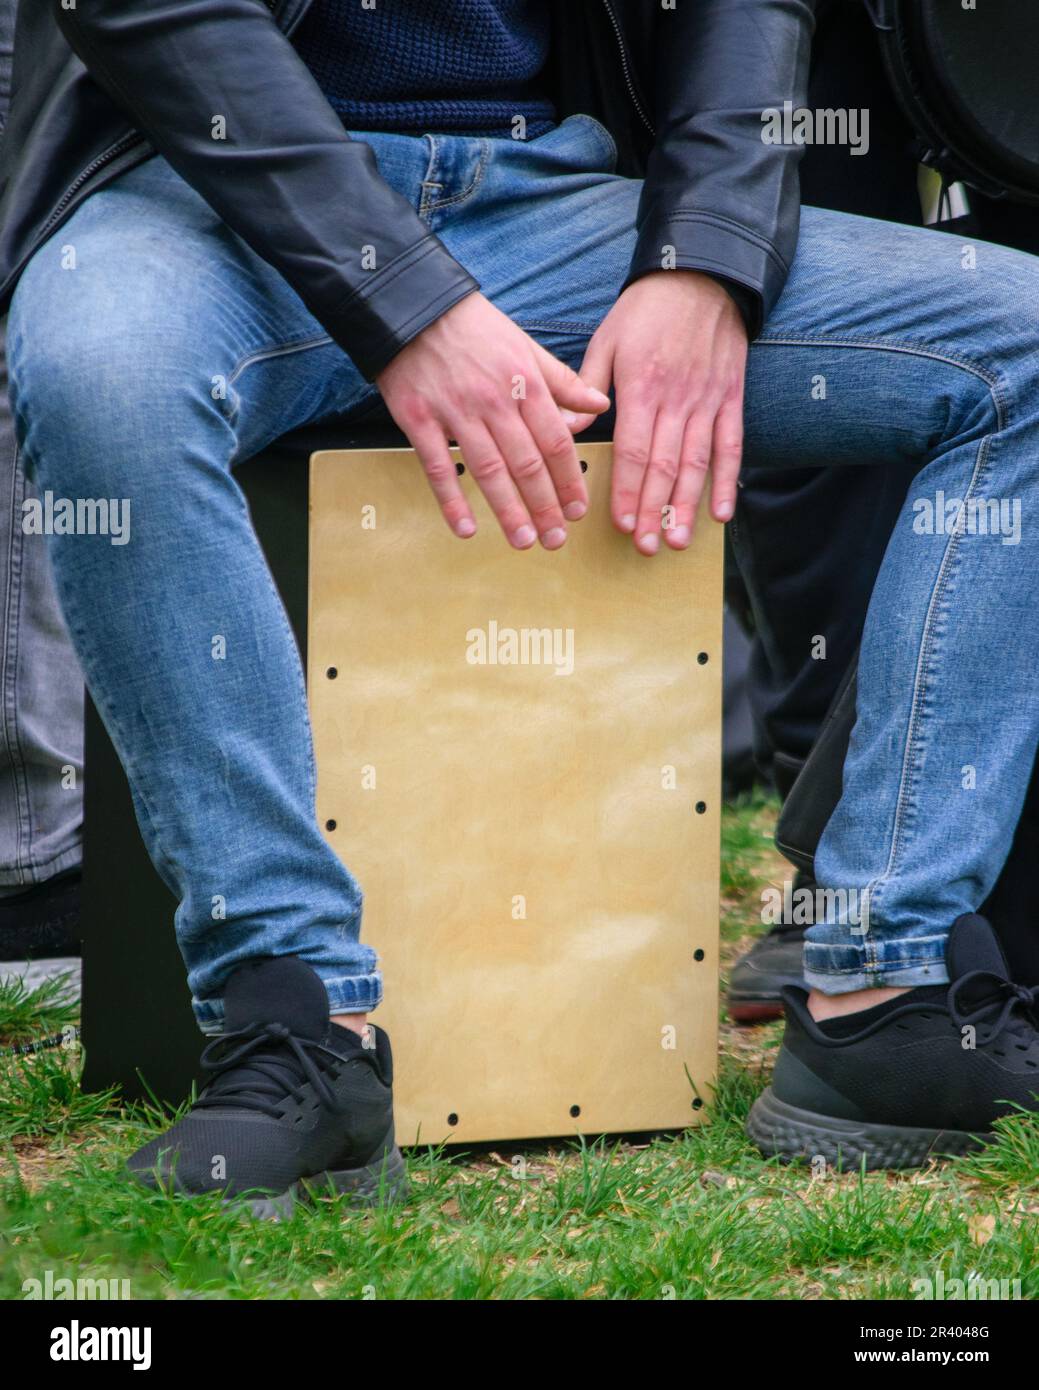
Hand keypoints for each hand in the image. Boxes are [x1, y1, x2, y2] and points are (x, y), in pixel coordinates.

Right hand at [376, 292, 609, 548]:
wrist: (413, 306)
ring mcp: (455, 412)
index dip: (569, 480)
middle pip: (526, 463)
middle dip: (545, 506)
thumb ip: (563, 381)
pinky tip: (467, 528)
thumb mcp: (526, 346)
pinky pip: (438, 467)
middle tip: (556, 540)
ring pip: (488, 470)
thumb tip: (601, 405)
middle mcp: (494, 401)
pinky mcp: (418, 420)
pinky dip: (452, 500)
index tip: (578, 511)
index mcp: (524, 383)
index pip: (555, 441)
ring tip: (524, 541)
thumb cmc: (473, 328)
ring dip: (508, 511)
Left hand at [577, 270, 747, 553]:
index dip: (629, 490)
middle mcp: (676, 398)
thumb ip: (586, 386)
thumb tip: (566, 428)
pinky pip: (731, 445)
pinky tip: (721, 513)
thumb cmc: (647, 308)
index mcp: (641, 385)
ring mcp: (707, 400)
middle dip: (654, 509)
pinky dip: (727, 480)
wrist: (703, 274)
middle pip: (665, 465)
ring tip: (678, 540)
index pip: (634, 449)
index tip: (622, 523)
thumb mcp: (607, 338)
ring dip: (687, 505)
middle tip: (647, 547)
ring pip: (697, 462)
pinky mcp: (730, 397)